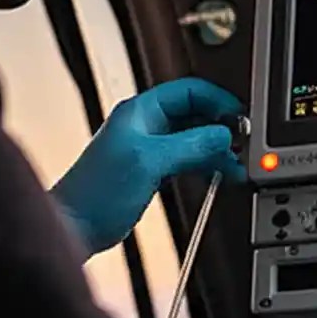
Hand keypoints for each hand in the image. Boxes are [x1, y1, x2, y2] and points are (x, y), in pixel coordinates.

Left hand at [50, 77, 244, 257]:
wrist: (75, 226)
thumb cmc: (95, 193)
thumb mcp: (149, 161)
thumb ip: (190, 145)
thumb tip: (222, 134)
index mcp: (142, 111)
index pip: (190, 90)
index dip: (218, 101)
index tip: (238, 120)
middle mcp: (147, 125)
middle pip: (196, 114)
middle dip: (222, 127)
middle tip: (241, 145)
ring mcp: (151, 148)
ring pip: (195, 139)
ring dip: (217, 150)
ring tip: (235, 164)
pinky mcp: (154, 170)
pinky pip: (189, 160)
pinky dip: (206, 165)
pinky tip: (219, 175)